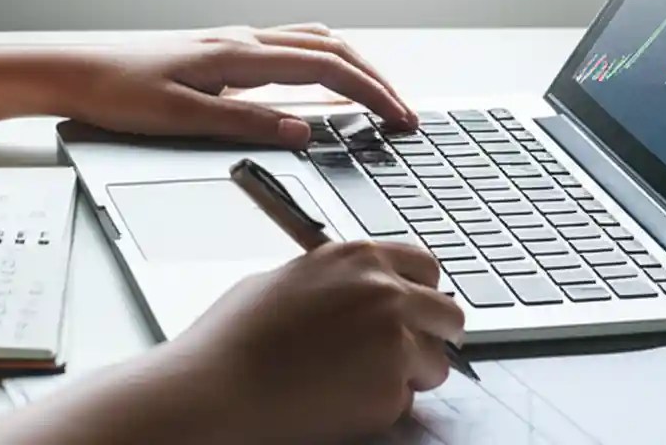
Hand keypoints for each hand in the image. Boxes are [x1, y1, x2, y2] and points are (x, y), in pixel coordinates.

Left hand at [59, 23, 417, 148]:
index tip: (400, 118)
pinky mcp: (223, 53)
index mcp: (239, 55)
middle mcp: (242, 41)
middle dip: (374, 78)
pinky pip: (289, 49)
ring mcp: (234, 44)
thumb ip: (245, 124)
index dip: (371, 93)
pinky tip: (320, 83)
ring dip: (352, 65)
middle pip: (331, 47)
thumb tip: (303, 132)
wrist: (74, 71)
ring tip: (376, 96)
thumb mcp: (180, 117)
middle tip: (403, 112)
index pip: (325, 68)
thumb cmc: (116, 93)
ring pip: (312, 42)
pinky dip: (322, 62)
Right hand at [175, 241, 463, 442]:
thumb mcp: (283, 280)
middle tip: (406, 356)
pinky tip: (338, 403)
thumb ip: (331, 281)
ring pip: (437, 364)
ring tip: (358, 384)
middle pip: (449, 314)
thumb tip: (347, 292)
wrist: (216, 387)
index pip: (426, 268)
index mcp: (359, 258)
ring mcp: (393, 342)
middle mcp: (386, 293)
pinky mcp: (389, 390)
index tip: (415, 312)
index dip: (421, 294)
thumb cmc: (234, 336)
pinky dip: (381, 408)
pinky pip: (406, 402)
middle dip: (433, 337)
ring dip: (410, 376)